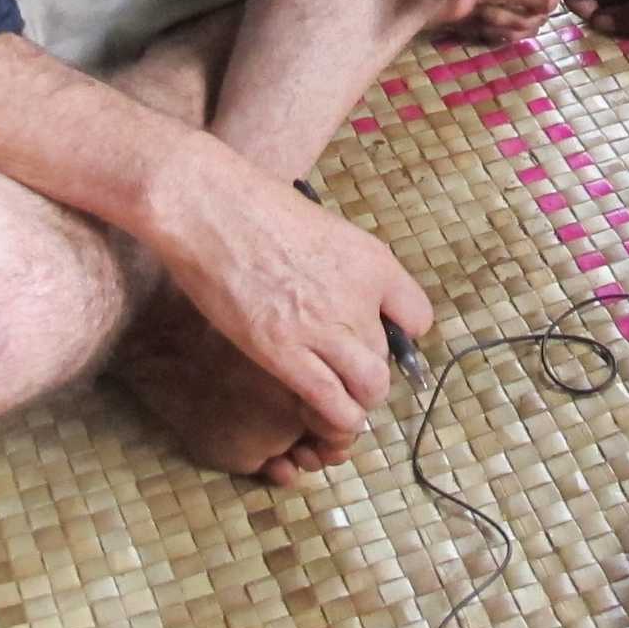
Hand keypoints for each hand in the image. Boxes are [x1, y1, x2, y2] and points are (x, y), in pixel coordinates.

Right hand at [148, 148, 434, 444]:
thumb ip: (346, 270)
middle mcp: (359, 299)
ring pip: (369, 386)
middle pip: (387, 356)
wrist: (211, 208)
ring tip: (343, 402)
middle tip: (347, 373)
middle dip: (371, 372)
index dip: (400, 336)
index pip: (417, 317)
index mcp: (374, 263)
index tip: (379, 339)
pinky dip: (336, 417)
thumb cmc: (257, 209)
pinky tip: (328, 418)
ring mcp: (323, 327)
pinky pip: (329, 401)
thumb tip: (350, 303)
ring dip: (360, 400)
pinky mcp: (283, 352)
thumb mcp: (325, 230)